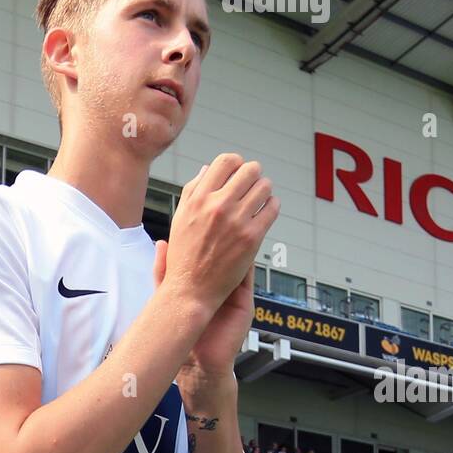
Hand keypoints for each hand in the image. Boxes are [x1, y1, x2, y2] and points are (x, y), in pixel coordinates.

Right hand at [160, 154, 278, 318]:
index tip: (238, 174)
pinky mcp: (251, 237)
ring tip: (259, 201)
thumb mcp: (180, 219)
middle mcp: (217, 206)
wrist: (190, 291)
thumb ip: (193, 191)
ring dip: (264, 191)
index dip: (236, 164)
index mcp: (198, 198)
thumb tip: (207, 169)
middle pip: (250, 170)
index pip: (226, 161)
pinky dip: (272, 207)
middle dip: (253, 176)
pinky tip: (265, 213)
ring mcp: (235, 221)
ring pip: (265, 186)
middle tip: (252, 187)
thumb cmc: (184, 257)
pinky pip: (272, 208)